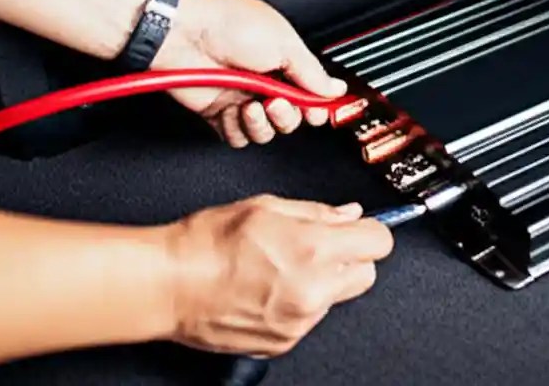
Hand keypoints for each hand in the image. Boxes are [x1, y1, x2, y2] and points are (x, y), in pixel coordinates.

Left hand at [152, 0, 346, 146]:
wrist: (182, 32)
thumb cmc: (227, 24)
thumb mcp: (283, 42)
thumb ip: (312, 72)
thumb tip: (335, 88)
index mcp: (284, 60)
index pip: (311, 93)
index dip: (317, 106)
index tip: (319, 110)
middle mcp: (264, 81)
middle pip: (290, 118)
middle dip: (288, 116)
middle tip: (278, 103)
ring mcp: (241, 97)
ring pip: (265, 132)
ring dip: (262, 125)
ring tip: (252, 107)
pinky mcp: (218, 112)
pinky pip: (237, 137)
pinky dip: (238, 130)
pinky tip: (234, 112)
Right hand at [163, 195, 392, 355]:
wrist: (168, 285)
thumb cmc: (206, 244)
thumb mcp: (266, 206)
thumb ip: (316, 211)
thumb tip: (347, 214)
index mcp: (313, 248)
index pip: (379, 242)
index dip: (369, 231)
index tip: (359, 229)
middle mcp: (313, 288)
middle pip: (366, 274)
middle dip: (350, 258)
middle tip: (318, 247)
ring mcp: (300, 319)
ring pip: (336, 297)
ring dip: (322, 282)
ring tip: (280, 268)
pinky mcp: (285, 341)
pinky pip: (309, 318)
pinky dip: (298, 304)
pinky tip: (268, 289)